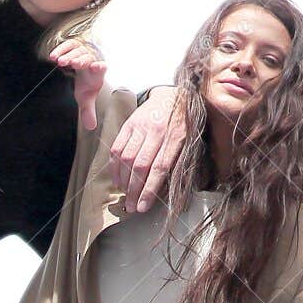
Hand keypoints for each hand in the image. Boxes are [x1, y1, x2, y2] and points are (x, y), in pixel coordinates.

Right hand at [51, 39, 107, 130]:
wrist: (84, 65)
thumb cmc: (86, 81)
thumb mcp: (86, 96)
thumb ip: (88, 110)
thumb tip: (91, 127)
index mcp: (97, 73)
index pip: (101, 68)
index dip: (100, 67)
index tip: (98, 66)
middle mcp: (91, 60)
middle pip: (88, 58)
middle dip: (82, 60)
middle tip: (75, 63)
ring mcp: (82, 51)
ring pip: (78, 51)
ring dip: (69, 55)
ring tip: (61, 61)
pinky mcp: (74, 45)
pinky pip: (68, 45)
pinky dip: (61, 49)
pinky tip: (53, 56)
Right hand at [107, 86, 186, 211]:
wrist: (173, 95)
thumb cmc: (183, 124)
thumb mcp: (188, 141)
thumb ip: (177, 163)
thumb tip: (166, 191)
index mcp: (175, 137)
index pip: (159, 168)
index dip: (149, 190)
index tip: (142, 207)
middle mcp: (157, 131)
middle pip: (140, 166)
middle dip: (133, 190)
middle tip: (130, 206)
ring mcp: (141, 126)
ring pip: (126, 158)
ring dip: (123, 180)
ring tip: (124, 194)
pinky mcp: (129, 123)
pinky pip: (117, 147)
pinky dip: (114, 166)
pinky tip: (117, 178)